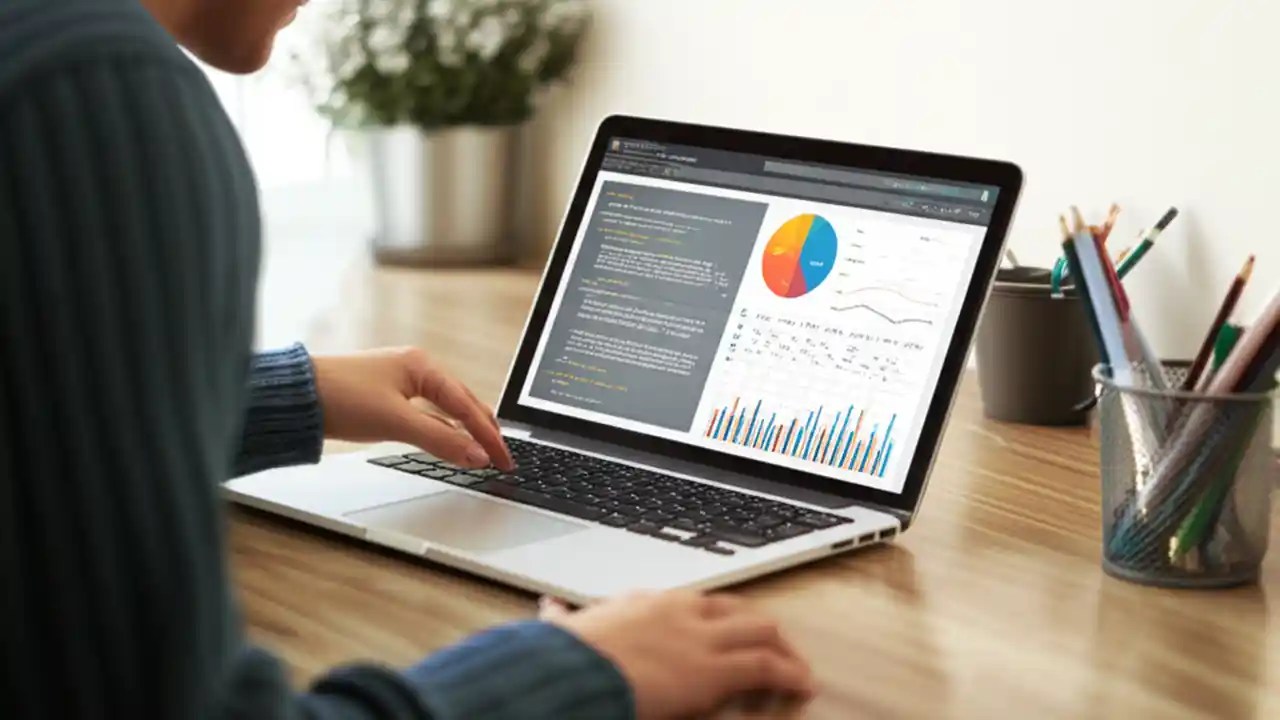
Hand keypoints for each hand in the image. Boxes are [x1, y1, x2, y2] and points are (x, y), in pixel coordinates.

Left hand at [312, 347, 513, 470]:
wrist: (296, 396)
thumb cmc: (339, 396)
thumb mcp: (395, 421)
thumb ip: (440, 439)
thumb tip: (476, 455)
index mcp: (424, 366)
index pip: (468, 406)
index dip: (489, 436)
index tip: (505, 460)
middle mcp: (417, 369)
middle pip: (464, 403)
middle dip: (485, 431)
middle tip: (504, 458)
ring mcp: (403, 381)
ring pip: (447, 409)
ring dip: (467, 431)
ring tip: (485, 451)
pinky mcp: (389, 396)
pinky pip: (430, 413)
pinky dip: (445, 429)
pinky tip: (451, 441)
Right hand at [540, 591, 812, 718]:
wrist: (572, 670)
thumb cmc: (563, 656)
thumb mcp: (565, 630)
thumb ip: (563, 619)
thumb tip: (549, 612)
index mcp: (646, 602)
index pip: (694, 602)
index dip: (713, 618)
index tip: (719, 631)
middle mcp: (680, 610)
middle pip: (735, 609)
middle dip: (757, 627)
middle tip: (771, 646)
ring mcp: (701, 636)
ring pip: (760, 629)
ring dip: (781, 648)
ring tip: (795, 668)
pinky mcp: (715, 668)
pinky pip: (767, 665)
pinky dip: (790, 673)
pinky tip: (802, 684)